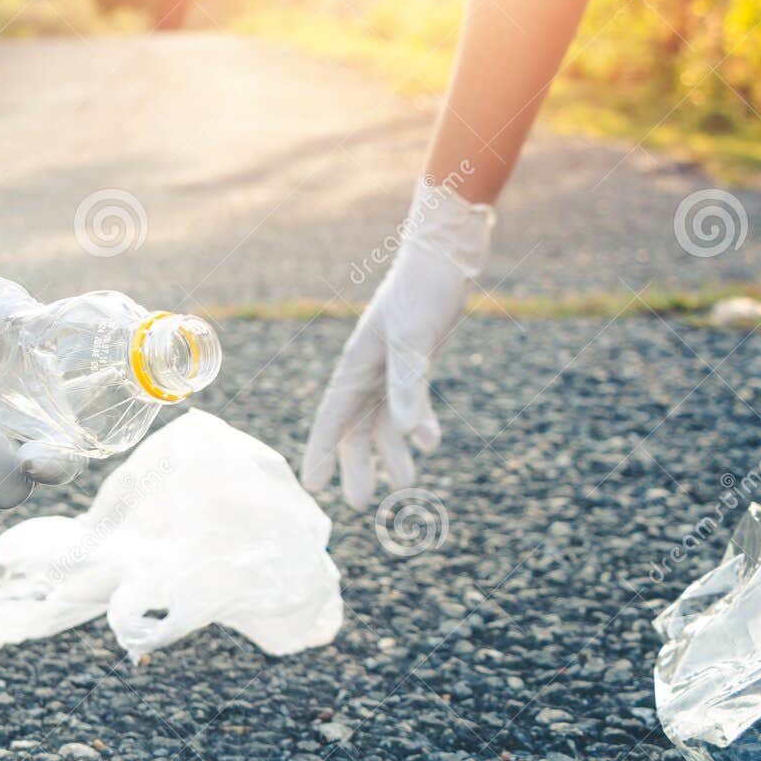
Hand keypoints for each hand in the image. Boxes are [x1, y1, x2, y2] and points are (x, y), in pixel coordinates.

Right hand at [302, 183, 494, 509]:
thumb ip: (411, 385)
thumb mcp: (417, 337)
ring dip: (393, 451)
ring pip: (385, 420)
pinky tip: (431, 442)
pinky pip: (411, 403)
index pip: (332, 418)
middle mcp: (370, 370)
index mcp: (358, 365)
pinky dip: (418, 423)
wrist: (447, 254)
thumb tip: (410, 434)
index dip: (320, 452)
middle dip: (357, 465)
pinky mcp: (417, 362)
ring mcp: (393, 367)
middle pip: (356, 427)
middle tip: (361, 505)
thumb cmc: (424, 289)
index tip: (313, 487)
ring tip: (406, 484)